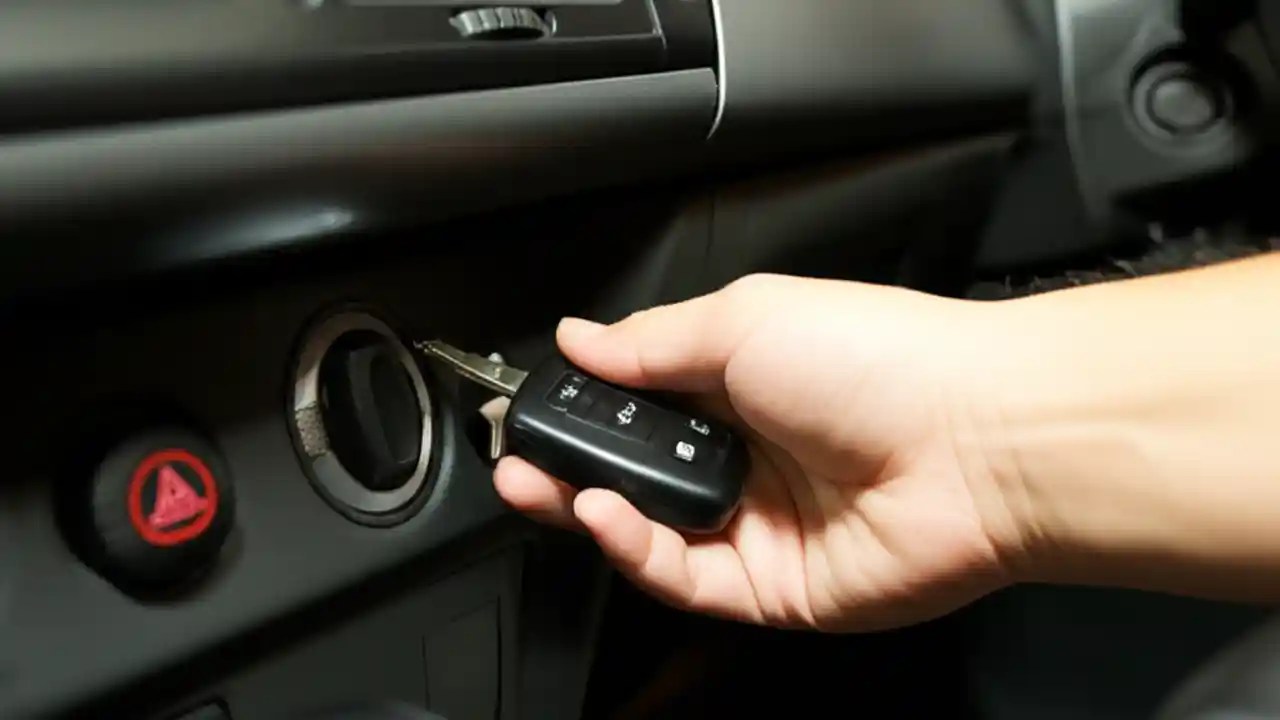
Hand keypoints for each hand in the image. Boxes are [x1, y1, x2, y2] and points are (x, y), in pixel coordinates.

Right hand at [494, 274, 1031, 631]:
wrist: (980, 438)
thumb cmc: (879, 356)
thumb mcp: (745, 319)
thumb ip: (652, 342)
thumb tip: (579, 336)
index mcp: (742, 385)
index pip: (639, 404)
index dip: (584, 410)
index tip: (535, 408)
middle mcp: (748, 457)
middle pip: (635, 476)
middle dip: (568, 470)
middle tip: (518, 460)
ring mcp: (759, 525)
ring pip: (650, 534)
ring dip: (588, 510)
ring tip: (542, 484)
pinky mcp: (773, 586)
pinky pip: (685, 578)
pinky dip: (635, 549)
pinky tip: (604, 512)